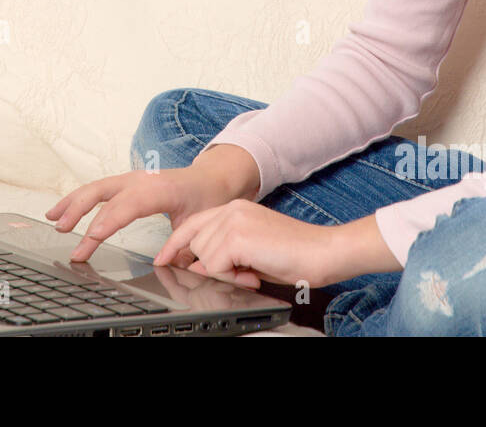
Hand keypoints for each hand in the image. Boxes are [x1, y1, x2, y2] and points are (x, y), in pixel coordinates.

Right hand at [45, 164, 242, 262]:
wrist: (209, 177)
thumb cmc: (205, 198)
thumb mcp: (199, 222)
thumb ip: (182, 244)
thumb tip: (166, 264)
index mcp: (160, 189)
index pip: (128, 205)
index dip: (108, 221)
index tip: (91, 237)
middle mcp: (141, 180)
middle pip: (105, 193)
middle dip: (81, 213)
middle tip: (65, 234)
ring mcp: (131, 179)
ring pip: (95, 188)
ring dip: (72, 203)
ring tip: (54, 220)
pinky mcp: (125, 182)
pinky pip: (97, 189)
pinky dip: (77, 198)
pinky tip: (62, 210)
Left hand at [151, 199, 379, 289]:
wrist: (323, 252)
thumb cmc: (296, 254)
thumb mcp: (252, 252)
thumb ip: (224, 253)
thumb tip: (197, 265)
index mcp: (235, 208)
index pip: (193, 224)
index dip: (174, 244)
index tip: (162, 259)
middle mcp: (231, 209)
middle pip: (196, 244)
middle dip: (210, 265)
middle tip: (242, 274)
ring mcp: (233, 220)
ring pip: (203, 256)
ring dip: (224, 272)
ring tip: (252, 273)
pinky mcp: (237, 236)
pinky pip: (215, 265)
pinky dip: (231, 277)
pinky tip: (253, 275)